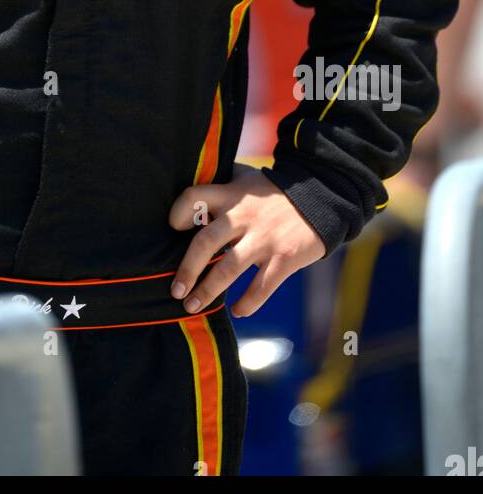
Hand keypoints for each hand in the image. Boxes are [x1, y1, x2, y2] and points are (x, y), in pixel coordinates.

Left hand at [167, 162, 326, 316]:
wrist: (321, 196)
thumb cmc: (274, 193)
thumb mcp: (246, 182)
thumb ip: (222, 191)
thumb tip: (192, 202)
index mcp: (230, 195)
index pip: (194, 197)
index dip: (179, 212)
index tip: (173, 228)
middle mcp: (243, 216)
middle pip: (205, 242)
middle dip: (187, 270)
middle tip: (175, 290)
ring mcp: (264, 238)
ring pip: (229, 269)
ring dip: (208, 291)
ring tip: (192, 307)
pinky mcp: (284, 257)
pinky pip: (261, 287)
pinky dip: (247, 303)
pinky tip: (237, 310)